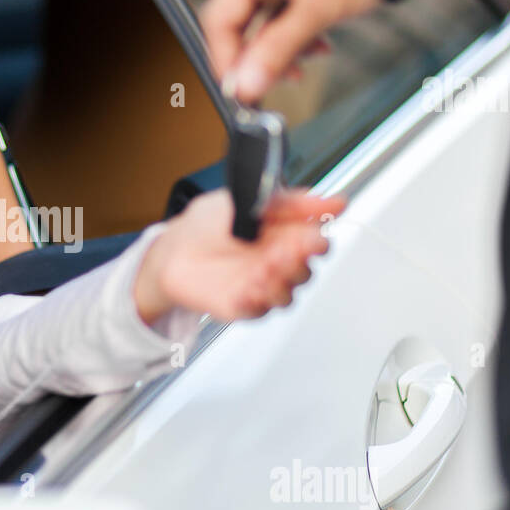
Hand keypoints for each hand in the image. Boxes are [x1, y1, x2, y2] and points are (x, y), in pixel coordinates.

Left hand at [133, 188, 344, 324]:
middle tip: (283, 251)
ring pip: (286, 295)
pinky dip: (255, 302)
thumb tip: (337, 202)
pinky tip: (247, 290)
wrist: (172, 247)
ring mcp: (261, 286)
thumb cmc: (209, 224)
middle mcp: (278, 264)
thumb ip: (293, 203)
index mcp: (286, 237)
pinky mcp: (242, 305)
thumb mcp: (251, 199)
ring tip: (263, 269)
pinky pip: (258, 311)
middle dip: (296, 263)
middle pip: (305, 273)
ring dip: (278, 283)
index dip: (317, 243)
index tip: (310, 238)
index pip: (317, 245)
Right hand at [199, 0, 383, 104]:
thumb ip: (276, 52)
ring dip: (281, 49)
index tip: (240, 91)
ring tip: (307, 62)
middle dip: (257, 57)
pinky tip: (317, 44)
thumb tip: (246, 86)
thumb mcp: (317, 11)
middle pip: (238, 23)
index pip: (219, 20)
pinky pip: (282, 12)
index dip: (226, 61)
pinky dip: (295, 34)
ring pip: (262, 22)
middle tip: (275, 82)